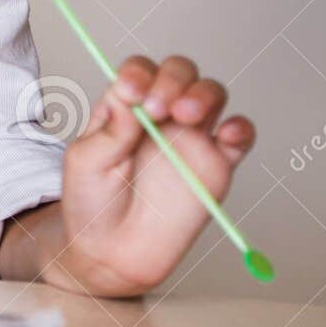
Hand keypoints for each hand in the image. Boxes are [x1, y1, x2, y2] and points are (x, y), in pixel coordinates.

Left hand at [54, 54, 255, 295]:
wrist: (112, 254)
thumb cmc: (91, 204)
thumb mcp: (85, 163)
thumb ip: (109, 130)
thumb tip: (126, 93)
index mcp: (124, 109)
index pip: (139, 72)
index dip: (139, 73)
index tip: (132, 91)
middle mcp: (160, 116)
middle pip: (179, 74)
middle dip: (173, 79)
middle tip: (158, 107)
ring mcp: (189, 138)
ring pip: (211, 95)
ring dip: (203, 94)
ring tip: (186, 115)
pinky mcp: (215, 165)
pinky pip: (239, 136)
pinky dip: (241, 127)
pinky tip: (226, 134)